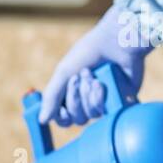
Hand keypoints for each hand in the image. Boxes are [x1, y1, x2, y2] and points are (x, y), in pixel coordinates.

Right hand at [38, 6, 152, 125]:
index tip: (61, 109)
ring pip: (91, 115)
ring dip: (87, 95)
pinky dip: (100, 97)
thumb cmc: (88, 52)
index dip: (62, 117)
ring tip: (92, 75)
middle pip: (77, 119)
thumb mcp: (64, 72)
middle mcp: (89, 99)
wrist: (114, 42)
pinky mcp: (120, 100)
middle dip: (75, 99)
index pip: (64, 118)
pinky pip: (106, 112)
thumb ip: (52, 96)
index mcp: (73, 92)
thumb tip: (42, 120)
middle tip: (78, 77)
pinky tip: (101, 82)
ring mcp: (106, 101)